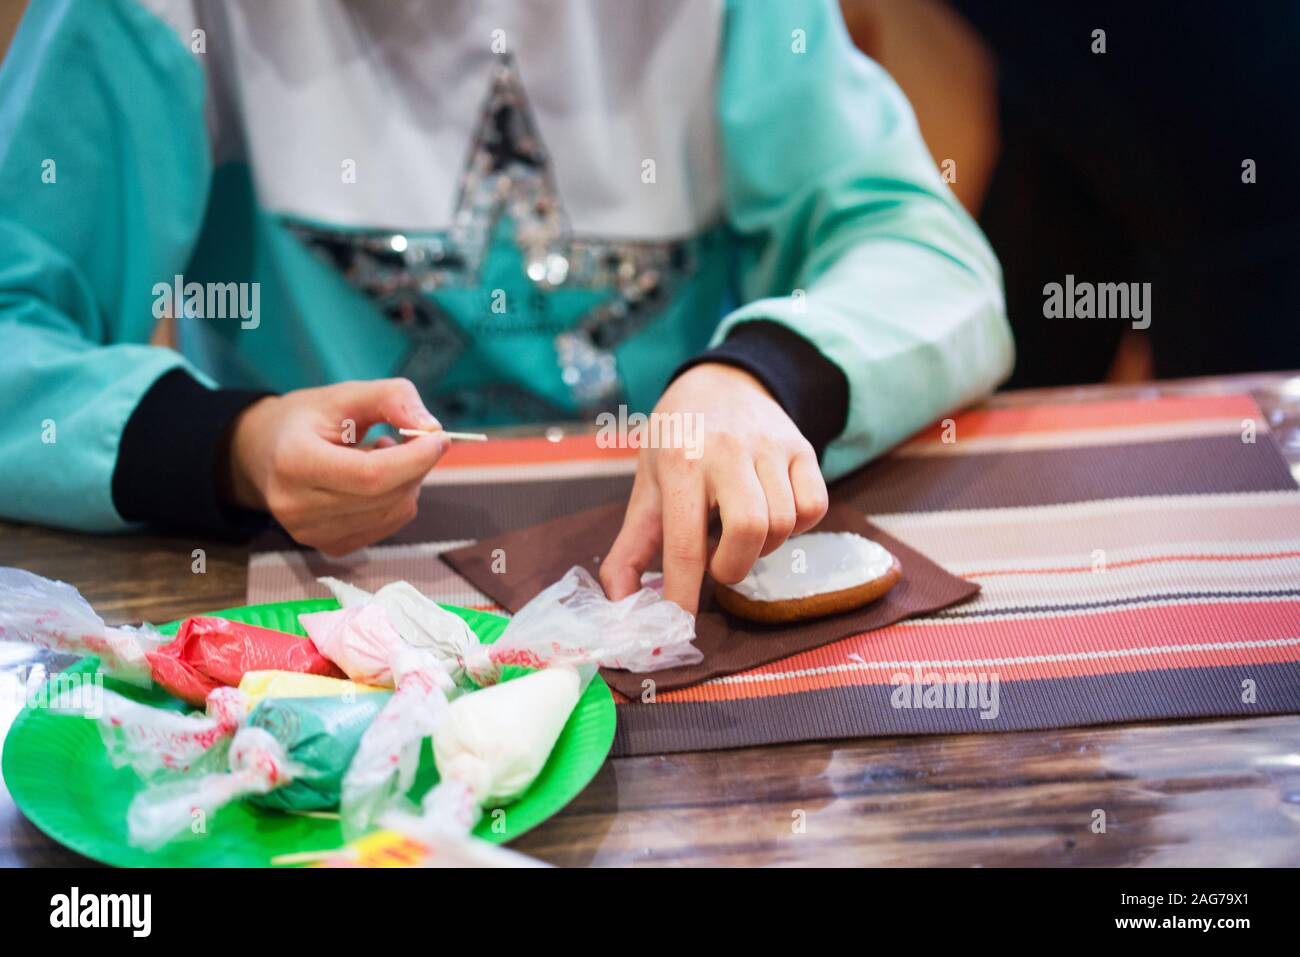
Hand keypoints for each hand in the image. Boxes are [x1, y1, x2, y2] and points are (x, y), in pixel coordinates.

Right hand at [223, 378, 450, 555]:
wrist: (265, 453)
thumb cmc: (309, 419)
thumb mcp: (347, 394)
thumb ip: (393, 398)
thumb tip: (432, 428)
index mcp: (293, 462)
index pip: (370, 476)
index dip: (413, 459)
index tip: (439, 438)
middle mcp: (296, 506)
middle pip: (384, 496)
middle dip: (415, 466)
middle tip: (413, 440)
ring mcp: (310, 533)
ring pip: (391, 513)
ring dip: (406, 482)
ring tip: (380, 454)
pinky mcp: (327, 547)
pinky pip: (386, 527)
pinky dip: (396, 500)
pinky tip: (374, 480)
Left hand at [600, 363, 828, 614]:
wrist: (720, 381)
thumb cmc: (677, 440)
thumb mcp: (646, 485)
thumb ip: (630, 547)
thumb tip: (620, 603)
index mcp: (680, 462)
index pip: (683, 543)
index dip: (682, 594)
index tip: (680, 624)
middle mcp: (727, 450)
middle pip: (749, 530)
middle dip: (734, 566)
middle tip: (719, 566)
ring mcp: (770, 446)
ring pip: (785, 523)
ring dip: (763, 547)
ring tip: (740, 534)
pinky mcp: (802, 447)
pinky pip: (814, 506)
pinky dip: (797, 525)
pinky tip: (773, 514)